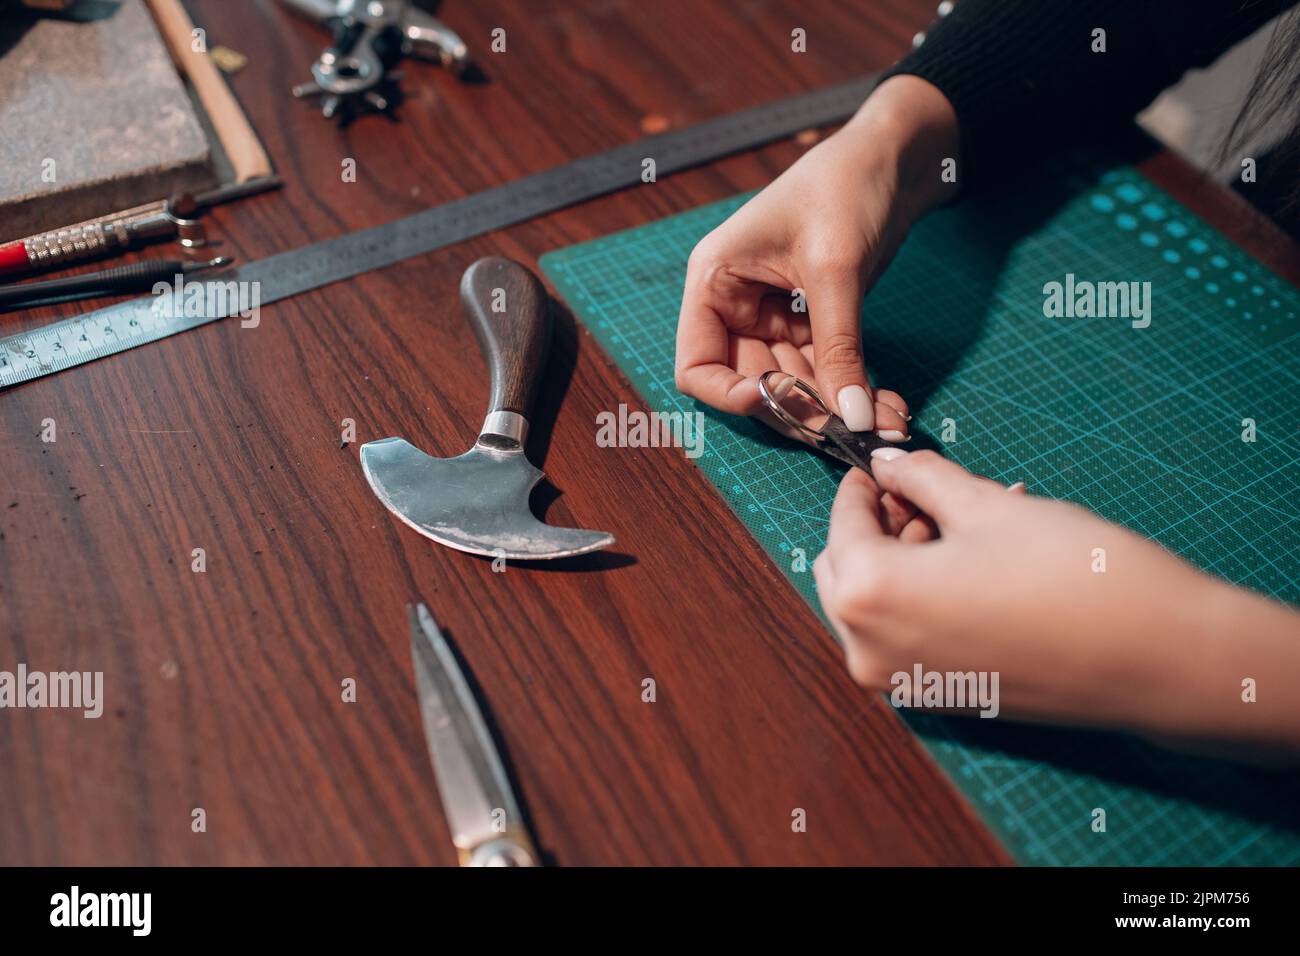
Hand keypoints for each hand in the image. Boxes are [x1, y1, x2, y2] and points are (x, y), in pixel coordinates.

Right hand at [674, 76, 959, 435]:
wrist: (892, 157)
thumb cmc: (846, 187)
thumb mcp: (837, 270)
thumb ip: (837, 347)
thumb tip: (850, 418)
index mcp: (715, 281)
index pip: (696, 364)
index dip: (728, 394)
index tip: (775, 404)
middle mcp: (735, 304)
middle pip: (750, 383)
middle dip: (799, 411)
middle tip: (849, 430)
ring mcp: (772, 316)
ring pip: (792, 385)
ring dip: (834, 408)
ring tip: (883, 423)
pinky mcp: (809, 321)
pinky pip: (822, 371)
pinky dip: (850, 390)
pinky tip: (885, 406)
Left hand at [816, 449, 1299, 756]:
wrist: (1155, 658)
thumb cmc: (1070, 573)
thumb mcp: (986, 506)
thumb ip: (921, 479)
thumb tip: (889, 464)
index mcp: (868, 595)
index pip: (842, 524)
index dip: (861, 486)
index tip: (881, 463)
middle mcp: (869, 650)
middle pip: (846, 571)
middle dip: (879, 527)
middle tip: (925, 493)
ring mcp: (902, 683)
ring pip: (876, 605)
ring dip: (904, 561)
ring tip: (965, 523)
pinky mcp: (939, 699)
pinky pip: (906, 635)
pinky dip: (923, 597)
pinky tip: (975, 566)